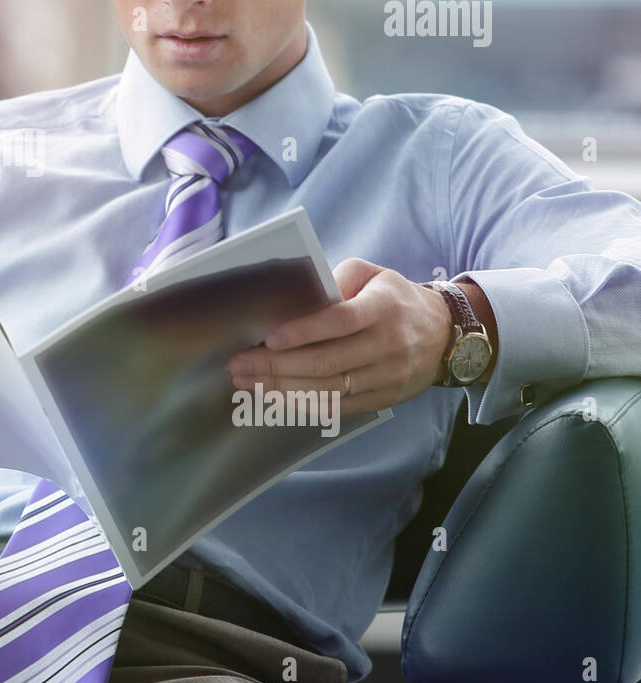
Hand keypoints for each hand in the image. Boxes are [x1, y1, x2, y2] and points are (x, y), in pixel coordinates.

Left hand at [224, 259, 453, 415]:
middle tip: (239, 364)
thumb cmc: (395, 298)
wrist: (444, 333)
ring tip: (247, 383)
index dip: (303, 332)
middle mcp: (388, 344)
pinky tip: (275, 399)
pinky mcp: (385, 399)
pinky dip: (303, 406)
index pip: (340, 322)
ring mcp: (388, 376)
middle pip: (327, 362)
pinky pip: (339, 408)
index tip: (268, 340)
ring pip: (329, 390)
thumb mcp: (372, 274)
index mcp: (383, 308)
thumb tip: (299, 298)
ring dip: (282, 389)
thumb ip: (336, 280)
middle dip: (276, 366)